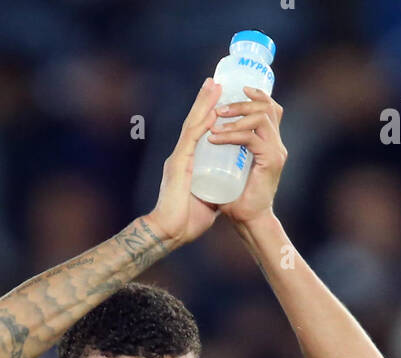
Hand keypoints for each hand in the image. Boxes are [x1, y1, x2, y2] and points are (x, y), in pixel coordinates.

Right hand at [148, 78, 223, 247]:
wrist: (170, 233)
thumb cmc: (187, 222)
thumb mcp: (208, 200)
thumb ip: (217, 190)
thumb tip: (230, 187)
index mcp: (187, 162)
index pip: (198, 133)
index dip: (207, 114)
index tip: (219, 99)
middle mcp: (181, 155)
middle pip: (195, 122)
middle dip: (206, 101)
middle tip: (216, 81)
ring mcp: (179, 158)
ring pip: (193, 125)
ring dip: (204, 103)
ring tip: (215, 85)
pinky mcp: (179, 165)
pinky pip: (192, 139)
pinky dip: (202, 123)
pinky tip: (211, 111)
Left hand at [207, 87, 285, 224]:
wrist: (247, 222)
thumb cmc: (235, 199)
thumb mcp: (229, 168)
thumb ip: (225, 152)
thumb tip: (205, 135)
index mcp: (269, 142)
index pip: (268, 108)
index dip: (255, 94)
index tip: (232, 89)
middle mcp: (276, 144)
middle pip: (267, 106)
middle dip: (241, 101)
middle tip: (219, 108)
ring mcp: (276, 152)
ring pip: (260, 117)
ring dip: (236, 115)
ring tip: (215, 121)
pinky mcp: (271, 161)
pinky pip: (251, 138)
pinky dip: (232, 135)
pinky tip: (215, 138)